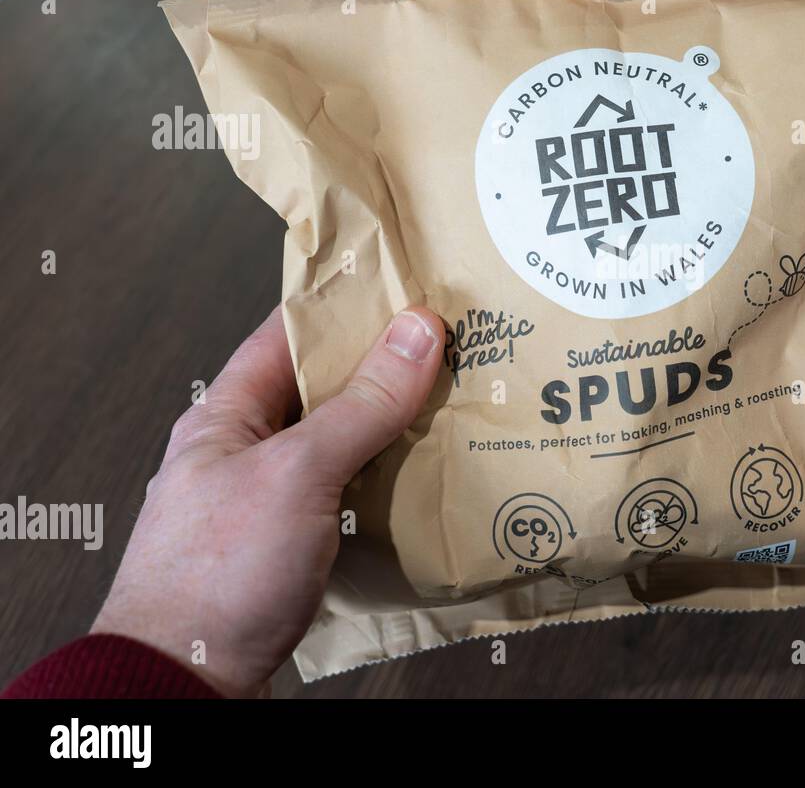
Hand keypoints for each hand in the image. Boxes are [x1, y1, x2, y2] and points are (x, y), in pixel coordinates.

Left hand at [92, 305, 444, 696]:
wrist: (184, 684)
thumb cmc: (213, 580)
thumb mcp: (297, 474)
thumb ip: (359, 406)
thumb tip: (415, 334)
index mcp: (226, 417)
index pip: (289, 336)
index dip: (347, 308)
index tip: (407, 291)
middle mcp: (245, 454)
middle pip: (325, 393)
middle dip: (386, 373)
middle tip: (450, 352)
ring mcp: (269, 504)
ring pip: (343, 448)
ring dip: (392, 433)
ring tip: (451, 412)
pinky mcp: (292, 549)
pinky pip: (349, 499)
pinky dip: (388, 487)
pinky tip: (426, 485)